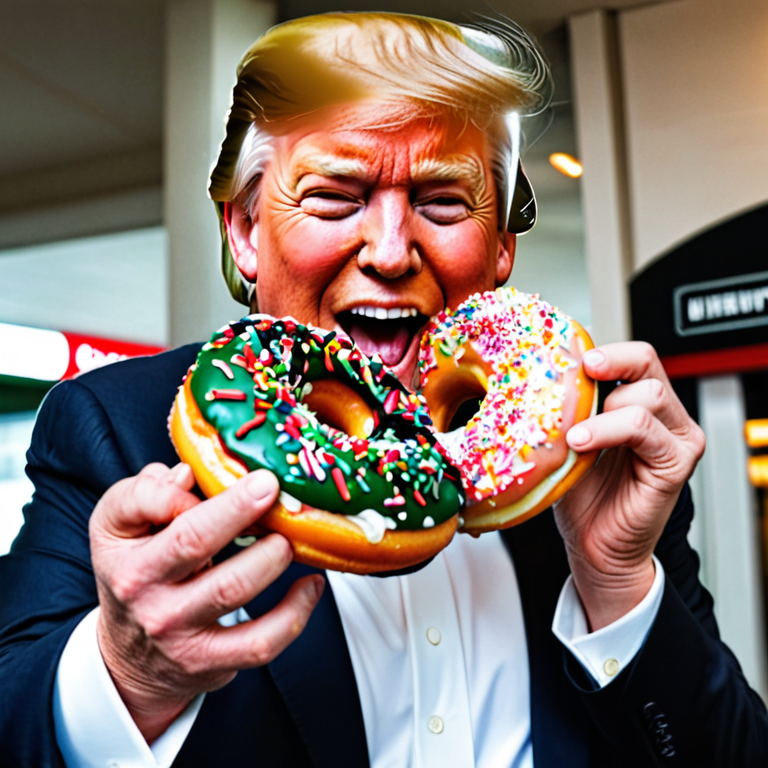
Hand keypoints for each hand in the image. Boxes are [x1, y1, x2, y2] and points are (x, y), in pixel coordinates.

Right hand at [89, 463, 324, 742]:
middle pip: (194, 542)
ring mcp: (177, 630)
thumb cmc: (135, 572)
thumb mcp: (121, 529)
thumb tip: (188, 473)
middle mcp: (144, 591)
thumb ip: (147, 493)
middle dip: (239, 509)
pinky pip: (260, 641)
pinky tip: (312, 584)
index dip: (178, 486)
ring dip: (272, 555)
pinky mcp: (208, 662)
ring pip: (233, 588)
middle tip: (272, 487)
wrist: (128, 658)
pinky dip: (295, 612)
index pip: (143, 506)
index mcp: (125, 550)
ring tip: (291, 536)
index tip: (211, 472)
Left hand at [554, 342, 704, 629]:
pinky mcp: (676, 464)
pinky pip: (646, 430)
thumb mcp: (568, 438)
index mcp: (641, 403)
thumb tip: (537, 373)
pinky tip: (582, 443)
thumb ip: (567, 407)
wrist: (593, 546)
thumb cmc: (581, 494)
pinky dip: (609, 430)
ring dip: (602, 408)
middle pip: (647, 363)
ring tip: (571, 433)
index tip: (572, 354)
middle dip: (609, 363)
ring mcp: (676, 439)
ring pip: (649, 394)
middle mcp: (666, 416)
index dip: (606, 349)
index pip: (636, 356)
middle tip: (578, 373)